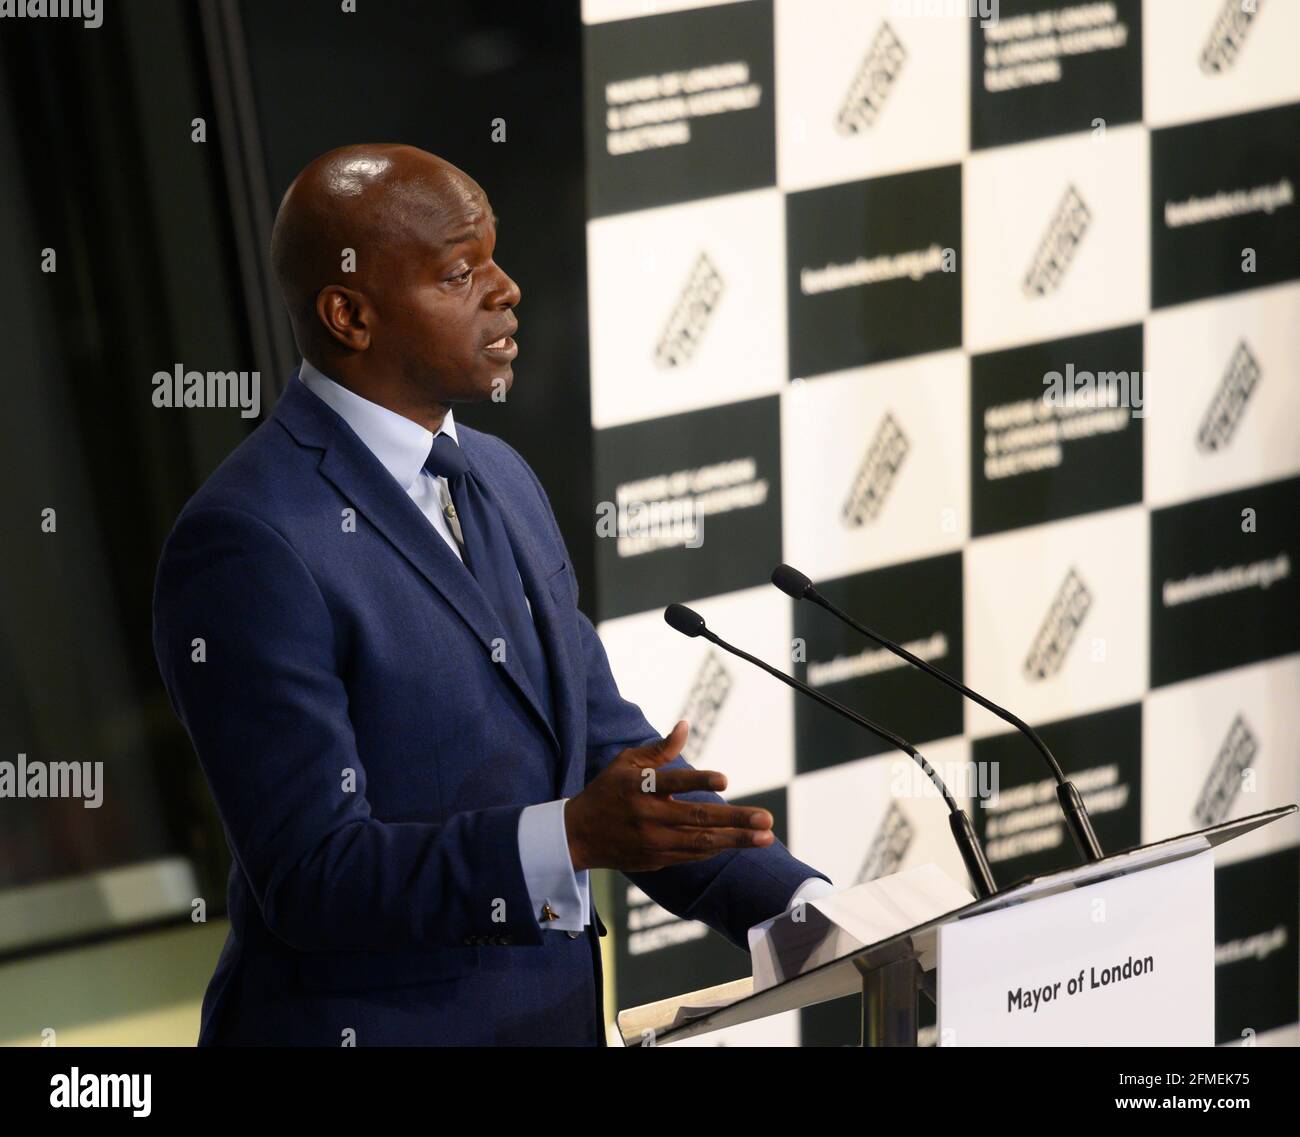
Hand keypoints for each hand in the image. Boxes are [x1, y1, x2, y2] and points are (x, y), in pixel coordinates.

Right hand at [564, 720, 774, 872]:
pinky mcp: (657, 859)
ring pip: (701, 842)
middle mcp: (648, 816)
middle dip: (735, 820)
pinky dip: (717, 848)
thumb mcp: (626, 764)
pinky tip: (740, 842)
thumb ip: (659, 749)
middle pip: (697, 818)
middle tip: (766, 818)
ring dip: (736, 840)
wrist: (578, 836)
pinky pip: (693, 854)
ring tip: (766, 837)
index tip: (724, 780)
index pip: (672, 782)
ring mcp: (654, 841)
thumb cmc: (607, 792)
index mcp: (638, 787)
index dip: (698, 781)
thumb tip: (686, 725)